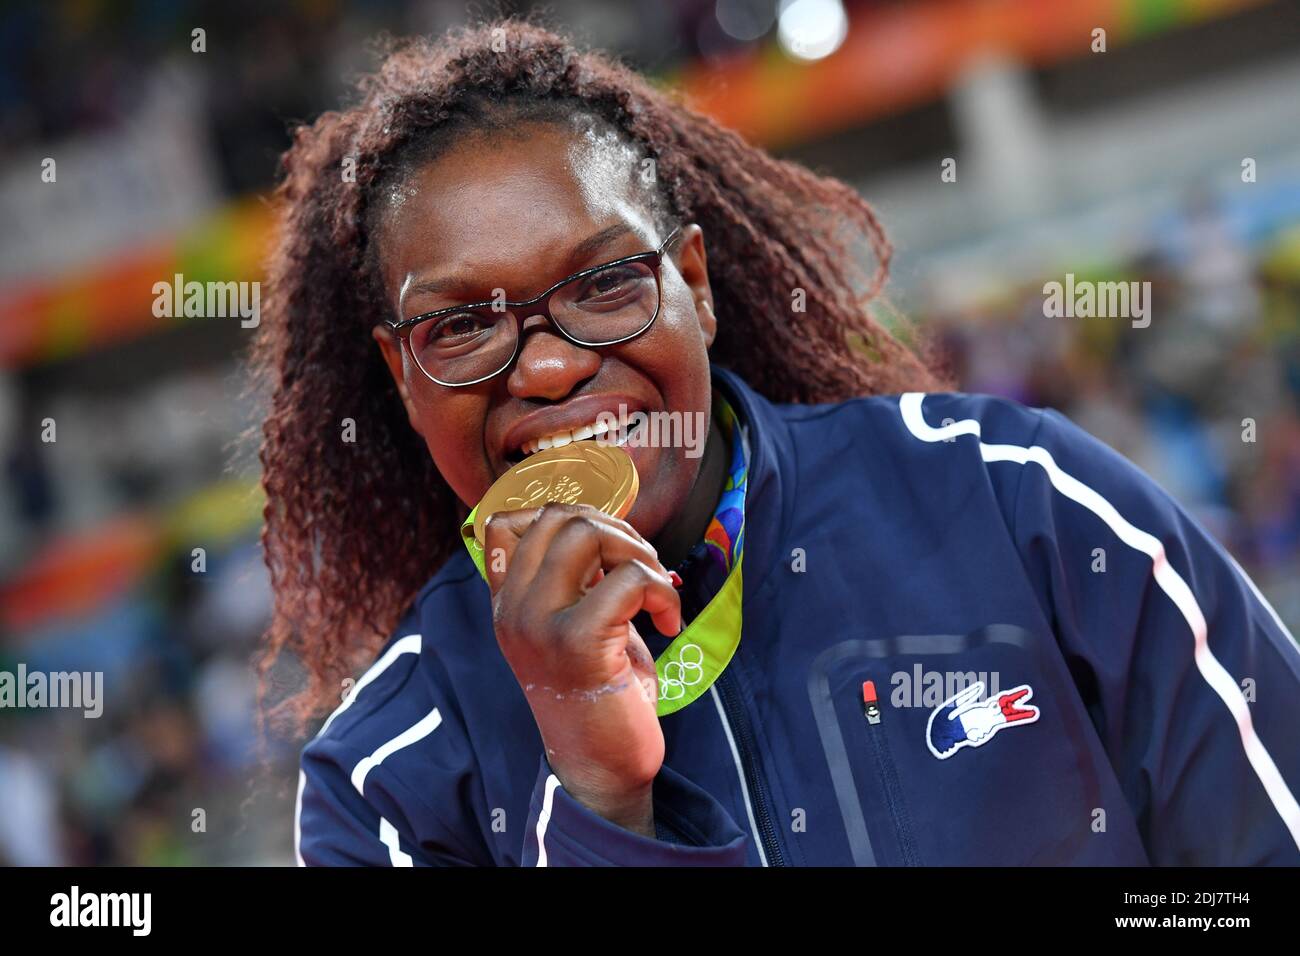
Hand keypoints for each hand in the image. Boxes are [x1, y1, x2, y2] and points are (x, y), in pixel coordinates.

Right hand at [484, 502, 681, 835]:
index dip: (566, 516)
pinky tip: (669, 623)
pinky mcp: (577, 643)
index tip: (605, 551)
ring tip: (656, 592)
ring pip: (588, 535)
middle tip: (643, 571)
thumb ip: (572, 581)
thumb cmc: (599, 694)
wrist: (601, 768)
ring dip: (640, 553)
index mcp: (506, 604)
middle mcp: (512, 609)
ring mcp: (538, 624)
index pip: (504, 521)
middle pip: (558, 517)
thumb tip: (603, 526)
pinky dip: (662, 592)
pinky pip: (629, 580)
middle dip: (617, 530)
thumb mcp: (572, 628)